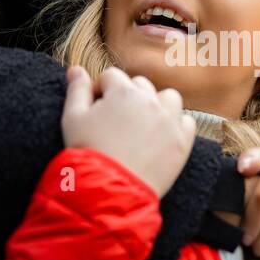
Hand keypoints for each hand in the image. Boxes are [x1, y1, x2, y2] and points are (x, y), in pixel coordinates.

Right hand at [60, 65, 195, 197]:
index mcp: (123, 91)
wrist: (110, 190)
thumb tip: (76, 69)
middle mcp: (150, 101)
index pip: (112, 76)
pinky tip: (160, 136)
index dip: (101, 90)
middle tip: (116, 121)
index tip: (96, 109)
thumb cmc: (88, 152)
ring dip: (157, 103)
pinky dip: (176, 125)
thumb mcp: (72, 118)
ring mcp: (169, 121)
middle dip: (127, 96)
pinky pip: (186, 121)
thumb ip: (77, 89)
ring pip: (168, 97)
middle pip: (140, 85)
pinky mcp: (182, 142)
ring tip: (143, 123)